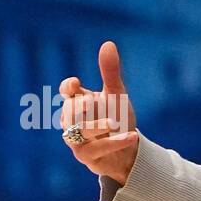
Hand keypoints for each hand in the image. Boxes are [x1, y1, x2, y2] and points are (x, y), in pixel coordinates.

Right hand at [59, 41, 139, 185]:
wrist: (128, 151)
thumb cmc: (118, 120)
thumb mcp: (117, 95)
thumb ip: (110, 72)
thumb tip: (108, 43)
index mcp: (78, 102)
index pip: (67, 92)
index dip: (68, 88)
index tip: (75, 84)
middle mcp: (73, 121)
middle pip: (70, 112)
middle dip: (80, 107)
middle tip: (90, 103)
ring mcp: (77, 140)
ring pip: (80, 132)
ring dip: (97, 126)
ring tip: (114, 122)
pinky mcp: (86, 157)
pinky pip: (96, 150)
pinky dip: (114, 143)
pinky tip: (132, 136)